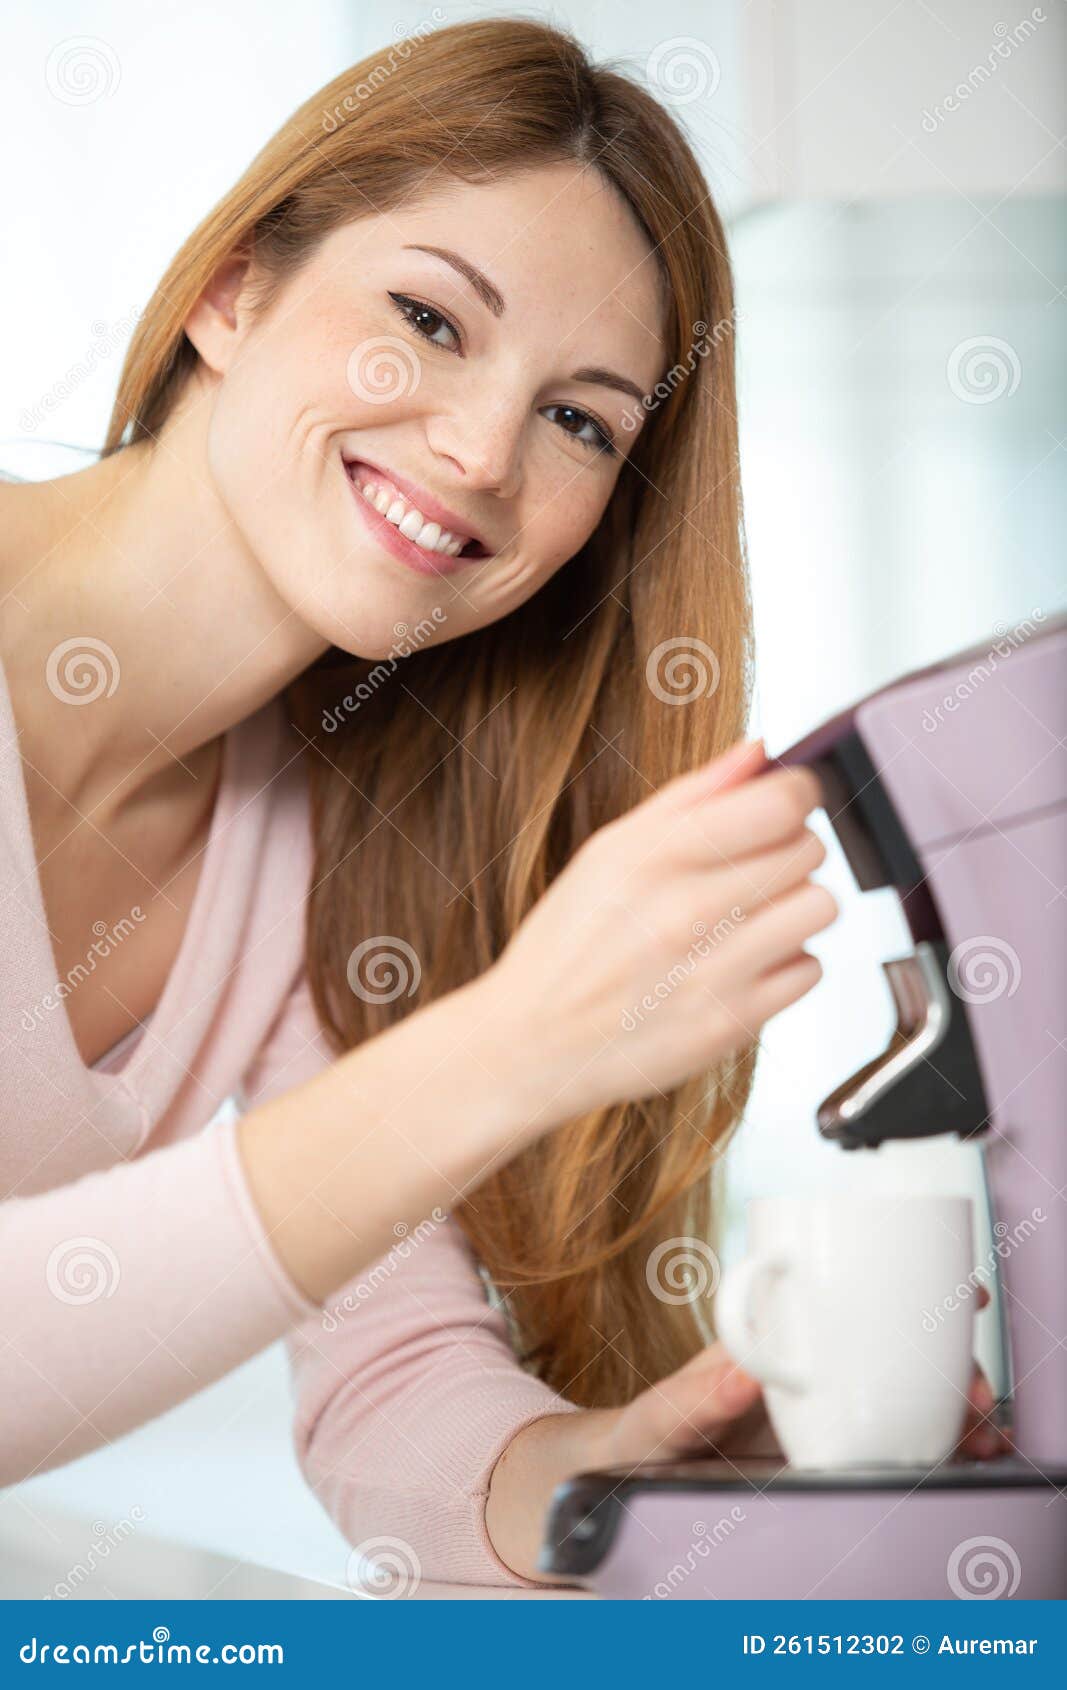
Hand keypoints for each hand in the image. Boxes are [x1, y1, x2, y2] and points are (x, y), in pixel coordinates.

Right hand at [484, 739, 836, 1133]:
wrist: (532, 1043)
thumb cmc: (567, 946)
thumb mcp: (608, 852)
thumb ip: (691, 796)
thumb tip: (760, 752)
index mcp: (654, 856)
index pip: (781, 802)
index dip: (798, 794)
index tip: (789, 802)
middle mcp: (688, 910)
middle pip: (808, 850)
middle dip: (790, 850)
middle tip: (754, 868)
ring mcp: (714, 970)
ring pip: (819, 906)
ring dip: (796, 907)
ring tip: (754, 916)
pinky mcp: (732, 1022)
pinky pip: (809, 968)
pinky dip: (787, 963)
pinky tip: (745, 962)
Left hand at [592, 1284, 1010, 1472]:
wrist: (631, 1479)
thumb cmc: (645, 1436)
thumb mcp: (662, 1418)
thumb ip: (693, 1400)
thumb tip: (739, 1374)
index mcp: (771, 1344)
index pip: (848, 1303)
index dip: (910, 1297)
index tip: (957, 1301)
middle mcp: (805, 1369)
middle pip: (893, 1352)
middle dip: (950, 1365)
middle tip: (978, 1396)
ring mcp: (821, 1410)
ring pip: (903, 1397)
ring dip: (951, 1410)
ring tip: (979, 1435)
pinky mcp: (826, 1456)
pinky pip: (889, 1445)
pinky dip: (932, 1449)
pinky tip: (957, 1460)